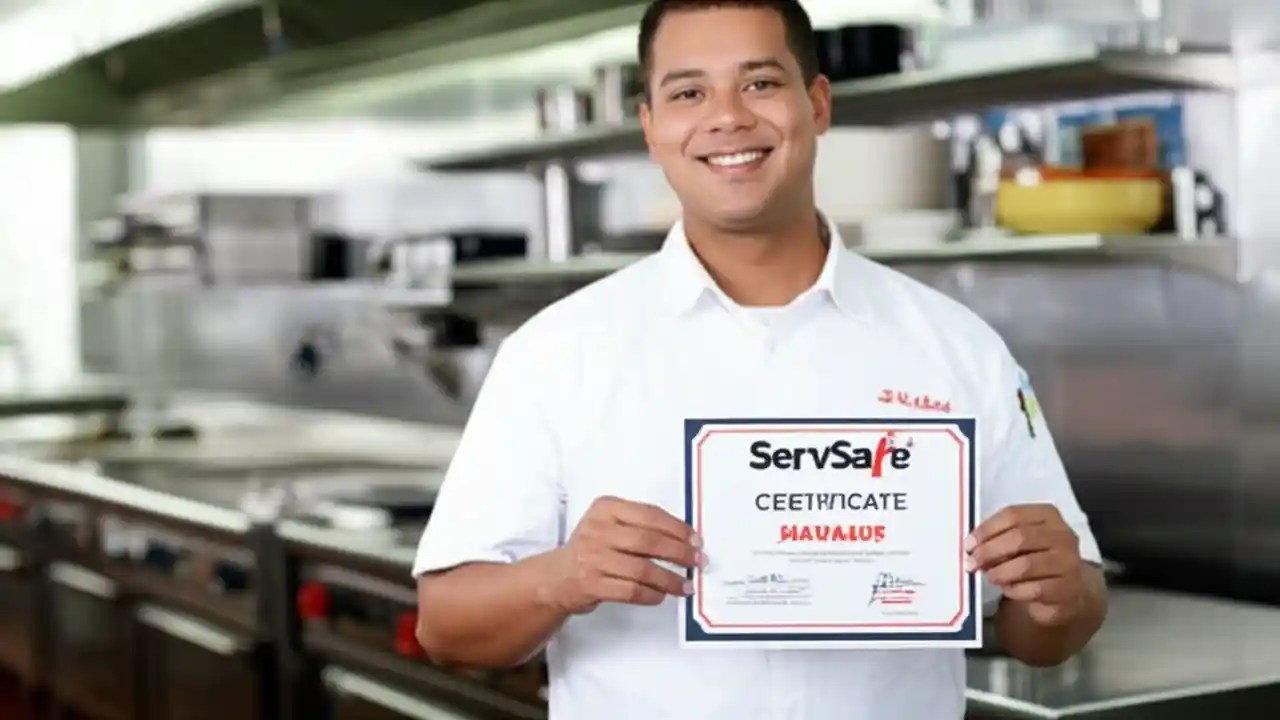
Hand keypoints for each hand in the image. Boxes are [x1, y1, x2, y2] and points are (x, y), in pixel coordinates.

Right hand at [542, 496, 703, 614]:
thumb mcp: (609, 524)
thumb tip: (684, 539)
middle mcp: (597, 530)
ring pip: (641, 569)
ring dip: (669, 579)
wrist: (558, 577)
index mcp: (605, 508)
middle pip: (648, 541)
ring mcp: (593, 558)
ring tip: (685, 585)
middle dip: (679, 552)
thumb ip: (639, 525)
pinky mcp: (591, 584)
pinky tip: (660, 596)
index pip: (649, 514)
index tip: (695, 540)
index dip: (677, 528)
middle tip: (697, 561)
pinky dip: (650, 595)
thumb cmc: (592, 549)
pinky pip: (630, 591)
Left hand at [966, 504, 1084, 626]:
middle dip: (990, 551)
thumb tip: (972, 546)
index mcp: (1048, 515)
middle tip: (972, 563)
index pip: (1013, 515)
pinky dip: (1014, 590)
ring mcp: (1069, 563)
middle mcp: (1063, 536)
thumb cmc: (1035, 557)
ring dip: (1000, 572)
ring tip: (990, 576)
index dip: (987, 529)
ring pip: (1026, 565)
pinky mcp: (1068, 589)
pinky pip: (1034, 589)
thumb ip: (999, 537)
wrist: (1066, 588)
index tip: (969, 544)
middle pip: (1020, 538)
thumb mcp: (1021, 540)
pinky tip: (1008, 589)